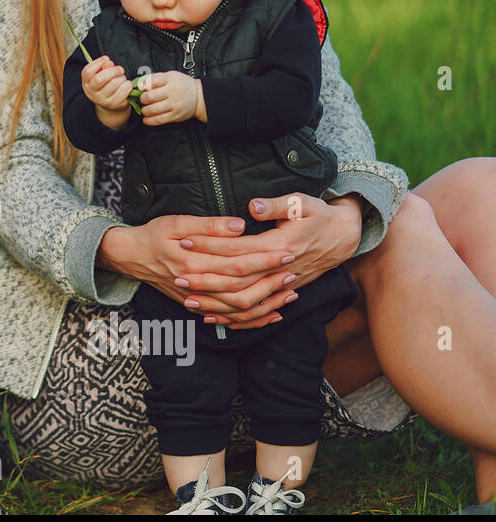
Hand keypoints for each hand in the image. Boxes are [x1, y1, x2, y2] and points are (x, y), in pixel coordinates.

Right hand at [80, 55, 133, 114]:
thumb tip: (108, 63)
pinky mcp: (115, 104)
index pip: (87, 72)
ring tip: (122, 78)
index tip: (106, 58)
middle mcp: (92, 93)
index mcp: (87, 83)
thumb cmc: (105, 85)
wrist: (109, 104)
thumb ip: (104, 67)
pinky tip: (126, 85)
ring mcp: (103, 100)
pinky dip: (128, 85)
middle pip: (99, 79)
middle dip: (112, 71)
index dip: (98, 63)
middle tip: (120, 69)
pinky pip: (124, 90)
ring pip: (114, 83)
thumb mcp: (101, 75)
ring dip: (121, 77)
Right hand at [98, 213, 297, 329]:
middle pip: (241, 289)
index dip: (264, 258)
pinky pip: (228, 320)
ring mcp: (196, 299)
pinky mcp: (196, 306)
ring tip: (289, 293)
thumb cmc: (153, 235)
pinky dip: (250, 320)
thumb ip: (208, 225)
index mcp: (194, 262)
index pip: (237, 263)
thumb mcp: (176, 222)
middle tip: (294, 269)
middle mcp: (196, 285)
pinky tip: (270, 315)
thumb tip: (239, 225)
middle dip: (271, 281)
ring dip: (266, 303)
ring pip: (237, 309)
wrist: (130, 257)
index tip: (286, 251)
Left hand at [135, 70, 201, 126]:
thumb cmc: (183, 85)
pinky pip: (159, 120)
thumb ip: (156, 78)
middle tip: (143, 99)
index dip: (143, 85)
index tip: (140, 87)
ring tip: (145, 109)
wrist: (199, 97)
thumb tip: (142, 83)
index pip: (153, 81)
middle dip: (142, 99)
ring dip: (145, 110)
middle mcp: (172, 92)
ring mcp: (174, 105)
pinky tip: (146, 119)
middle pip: (150, 97)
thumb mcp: (171, 76)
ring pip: (153, 110)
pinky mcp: (175, 116)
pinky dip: (150, 121)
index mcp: (170, 80)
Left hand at [178, 193, 361, 327]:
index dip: (210, 246)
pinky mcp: (284, 292)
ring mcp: (282, 284)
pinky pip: (257, 311)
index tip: (185, 242)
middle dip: (205, 279)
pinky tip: (213, 318)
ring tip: (188, 299)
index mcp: (279, 245)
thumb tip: (252, 207)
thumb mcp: (301, 202)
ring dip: (216, 302)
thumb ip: (275, 205)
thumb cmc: (319, 215)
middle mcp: (279, 269)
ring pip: (245, 301)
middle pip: (236, 280)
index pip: (237, 249)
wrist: (344, 236)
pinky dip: (234, 318)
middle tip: (177, 276)